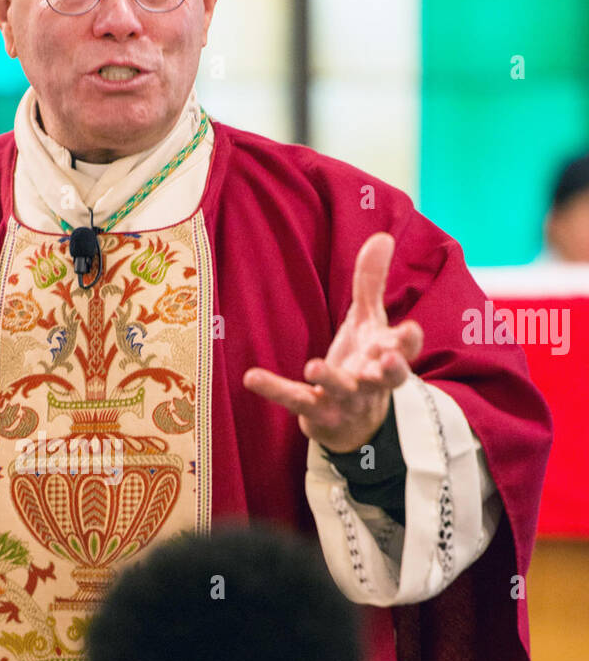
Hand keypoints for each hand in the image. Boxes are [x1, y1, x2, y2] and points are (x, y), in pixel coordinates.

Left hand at [243, 232, 423, 452]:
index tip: (410, 330)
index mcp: (385, 356)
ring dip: (330, 379)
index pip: (405, 350)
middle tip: (385, 361)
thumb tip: (383, 236)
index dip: (408, 343)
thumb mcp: (367, 322)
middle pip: (386, 378)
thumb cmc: (363, 363)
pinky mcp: (316, 412)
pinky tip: (251, 377)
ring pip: (341, 390)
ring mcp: (345, 400)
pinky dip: (274, 389)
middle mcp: (371, 381)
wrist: (353, 424)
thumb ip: (371, 283)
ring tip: (314, 367)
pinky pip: (295, 400)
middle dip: (388, 370)